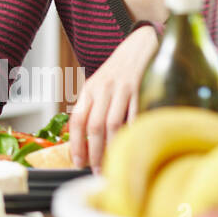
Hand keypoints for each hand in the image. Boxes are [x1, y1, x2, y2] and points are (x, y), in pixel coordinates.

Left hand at [68, 25, 158, 171]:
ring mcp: (122, 89)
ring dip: (112, 148)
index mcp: (89, 89)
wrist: (140, 45)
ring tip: (114, 165)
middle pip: (94, 125)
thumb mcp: (100, 85)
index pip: (77, 120)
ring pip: (113, 123)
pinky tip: (134, 146)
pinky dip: (133, 132)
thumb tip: (86, 139)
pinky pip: (135, 115)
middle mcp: (103, 88)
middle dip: (94, 152)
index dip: (76, 143)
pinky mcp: (141, 88)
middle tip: (97, 171)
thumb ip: (93, 107)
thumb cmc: (119, 71)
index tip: (77, 162)